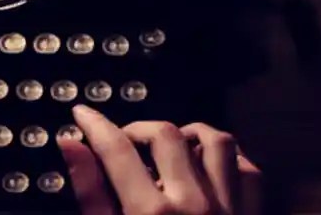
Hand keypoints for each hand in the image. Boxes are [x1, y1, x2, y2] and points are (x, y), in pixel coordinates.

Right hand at [60, 105, 261, 214]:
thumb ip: (91, 193)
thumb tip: (71, 146)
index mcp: (149, 213)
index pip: (116, 149)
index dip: (95, 125)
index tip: (82, 114)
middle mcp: (192, 203)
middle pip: (165, 134)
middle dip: (140, 130)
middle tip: (123, 142)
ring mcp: (228, 209)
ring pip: (215, 142)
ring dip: (190, 135)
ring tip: (170, 145)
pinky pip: (250, 171)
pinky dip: (229, 160)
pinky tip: (208, 164)